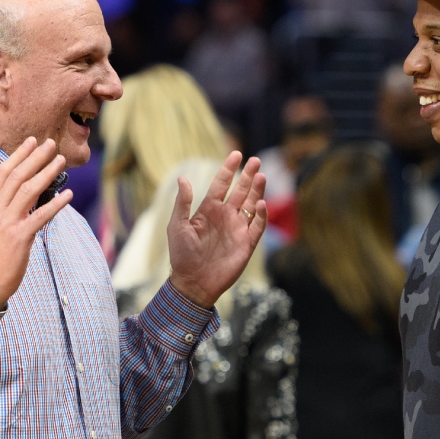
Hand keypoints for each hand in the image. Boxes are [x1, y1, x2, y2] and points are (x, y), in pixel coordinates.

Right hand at [0, 137, 73, 309]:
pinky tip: (69, 194)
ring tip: (61, 161)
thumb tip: (32, 188)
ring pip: (28, 191)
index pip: (4, 173)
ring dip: (46, 173)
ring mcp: (8, 223)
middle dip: (35, 158)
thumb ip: (10, 205)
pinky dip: (56, 204)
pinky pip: (40, 216)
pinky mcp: (20, 238)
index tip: (33, 141)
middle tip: (51, 143)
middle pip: (17, 176)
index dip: (19, 155)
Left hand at [167, 151, 266, 307]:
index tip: (236, 155)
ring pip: (252, 205)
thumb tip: (182, 178)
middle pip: (240, 191)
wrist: (193, 283)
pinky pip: (257, 226)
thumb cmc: (182, 255)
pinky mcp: (247, 243)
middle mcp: (225, 216)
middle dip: (247, 176)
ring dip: (257, 190)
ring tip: (261, 175)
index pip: (221, 185)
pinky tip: (262, 203)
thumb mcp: (177, 226)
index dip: (228, 170)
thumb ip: (182, 203)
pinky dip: (261, 215)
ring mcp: (237, 229)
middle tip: (255, 161)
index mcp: (208, 210)